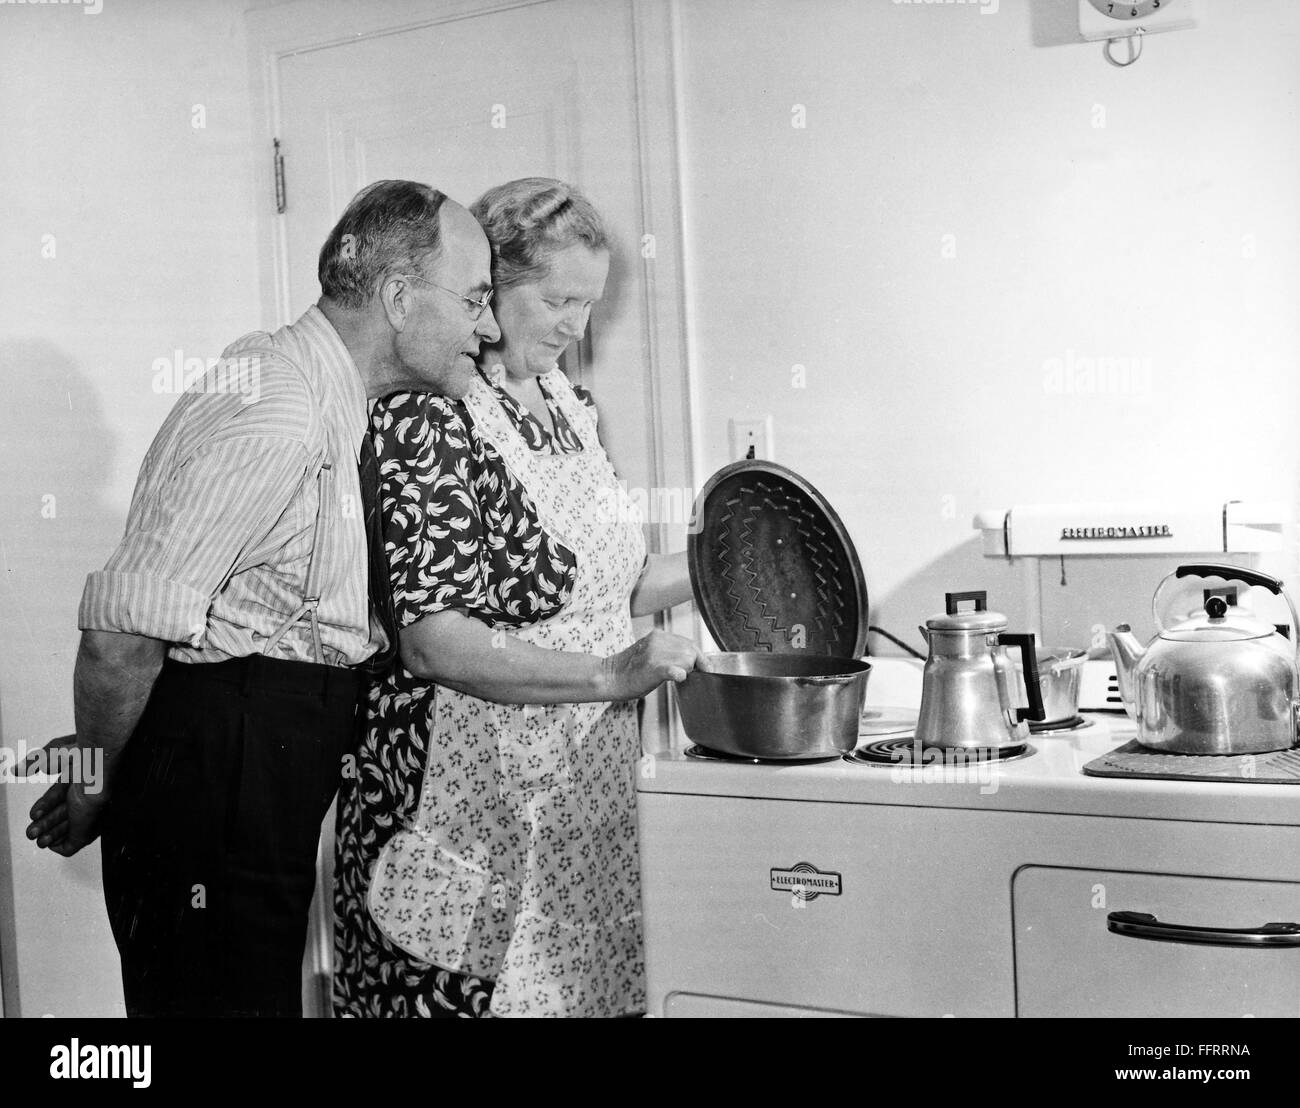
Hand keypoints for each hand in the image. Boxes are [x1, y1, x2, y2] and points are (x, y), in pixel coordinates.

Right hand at [25, 737, 110, 856]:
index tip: (33, 814)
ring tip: (38, 840)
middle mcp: (87, 794)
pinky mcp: (90, 825)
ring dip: (50, 835)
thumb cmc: (83, 754)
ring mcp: (90, 811)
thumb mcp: (54, 753)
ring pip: (68, 828)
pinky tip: (52, 845)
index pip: (59, 795)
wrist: (98, 767)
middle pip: (62, 813)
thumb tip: (15, 769)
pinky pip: (76, 841)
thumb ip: (34, 762)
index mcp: (81, 777)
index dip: (44, 806)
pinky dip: (63, 845)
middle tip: (30, 831)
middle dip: (44, 824)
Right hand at [603, 630, 701, 700]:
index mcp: (658, 635)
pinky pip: (675, 670)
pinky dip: (679, 674)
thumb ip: (668, 650)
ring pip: (687, 660)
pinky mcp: (653, 668)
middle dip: (695, 665)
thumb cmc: (630, 669)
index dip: (700, 657)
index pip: (689, 643)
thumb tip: (693, 660)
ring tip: (671, 677)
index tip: (705, 668)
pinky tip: (678, 678)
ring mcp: (655, 654)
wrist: (609, 677)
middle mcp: (658, 641)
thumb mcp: (650, 651)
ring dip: (686, 671)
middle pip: (691, 651)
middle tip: (685, 675)